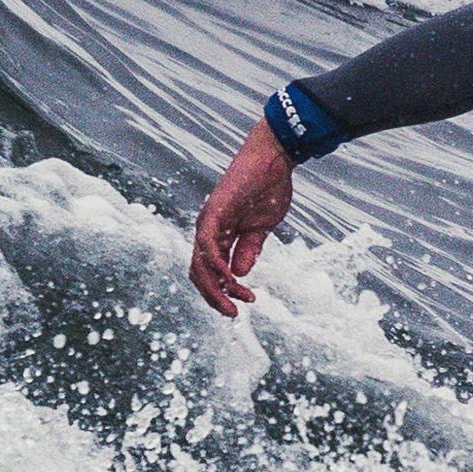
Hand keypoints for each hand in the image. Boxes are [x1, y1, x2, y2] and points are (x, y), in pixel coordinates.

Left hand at [187, 119, 297, 316]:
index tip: (244, 303)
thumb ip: (249, 250)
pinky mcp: (214, 213)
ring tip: (235, 303)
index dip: (222, 291)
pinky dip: (218, 267)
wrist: (273, 158)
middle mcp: (208, 230)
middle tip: (234, 313)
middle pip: (199, 273)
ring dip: (215, 289)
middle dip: (214, 297)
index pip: (210, 271)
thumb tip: (240, 275)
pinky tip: (233, 280)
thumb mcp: (260, 228)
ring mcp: (208, 222)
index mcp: (218, 234)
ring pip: (200, 265)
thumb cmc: (268, 188)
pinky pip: (209, 247)